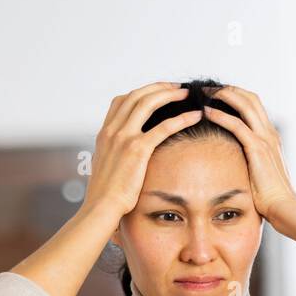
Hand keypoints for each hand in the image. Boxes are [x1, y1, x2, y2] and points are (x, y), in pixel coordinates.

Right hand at [81, 82, 203, 218]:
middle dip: (159, 88)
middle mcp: (113, 130)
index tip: (156, 93)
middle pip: (137, 95)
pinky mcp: (138, 149)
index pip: (121, 100)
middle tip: (177, 88)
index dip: (141, 92)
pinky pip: (164, 126)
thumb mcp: (104, 167)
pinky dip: (181, 118)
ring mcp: (124, 138)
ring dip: (170, 95)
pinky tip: (194, 116)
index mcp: (104, 133)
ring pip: (149, 103)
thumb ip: (112, 154)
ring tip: (186, 94)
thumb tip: (121, 154)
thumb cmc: (104, 195)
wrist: (100, 207)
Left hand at [202, 85, 295, 225]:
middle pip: (250, 98)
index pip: (254, 105)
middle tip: (208, 89)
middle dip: (229, 89)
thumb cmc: (269, 196)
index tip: (218, 94)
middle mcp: (269, 133)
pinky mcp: (257, 149)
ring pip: (245, 105)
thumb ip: (250, 161)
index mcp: (270, 136)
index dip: (237, 96)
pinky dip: (221, 115)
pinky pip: (237, 125)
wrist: (282, 206)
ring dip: (224, 96)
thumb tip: (234, 161)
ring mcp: (265, 139)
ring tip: (205, 94)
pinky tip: (206, 112)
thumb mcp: (260, 172)